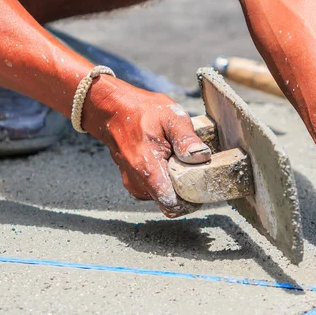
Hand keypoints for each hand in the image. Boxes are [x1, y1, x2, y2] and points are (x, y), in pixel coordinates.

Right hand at [83, 78, 210, 217]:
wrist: (112, 110)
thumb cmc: (142, 111)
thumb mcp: (171, 116)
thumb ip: (186, 138)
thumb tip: (202, 157)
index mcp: (147, 168)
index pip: (172, 204)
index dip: (190, 202)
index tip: (201, 187)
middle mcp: (138, 182)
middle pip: (169, 203)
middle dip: (185, 193)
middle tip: (194, 171)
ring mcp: (133, 184)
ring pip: (162, 197)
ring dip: (174, 186)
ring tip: (178, 162)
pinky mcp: (133, 182)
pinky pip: (154, 191)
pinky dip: (164, 181)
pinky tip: (167, 162)